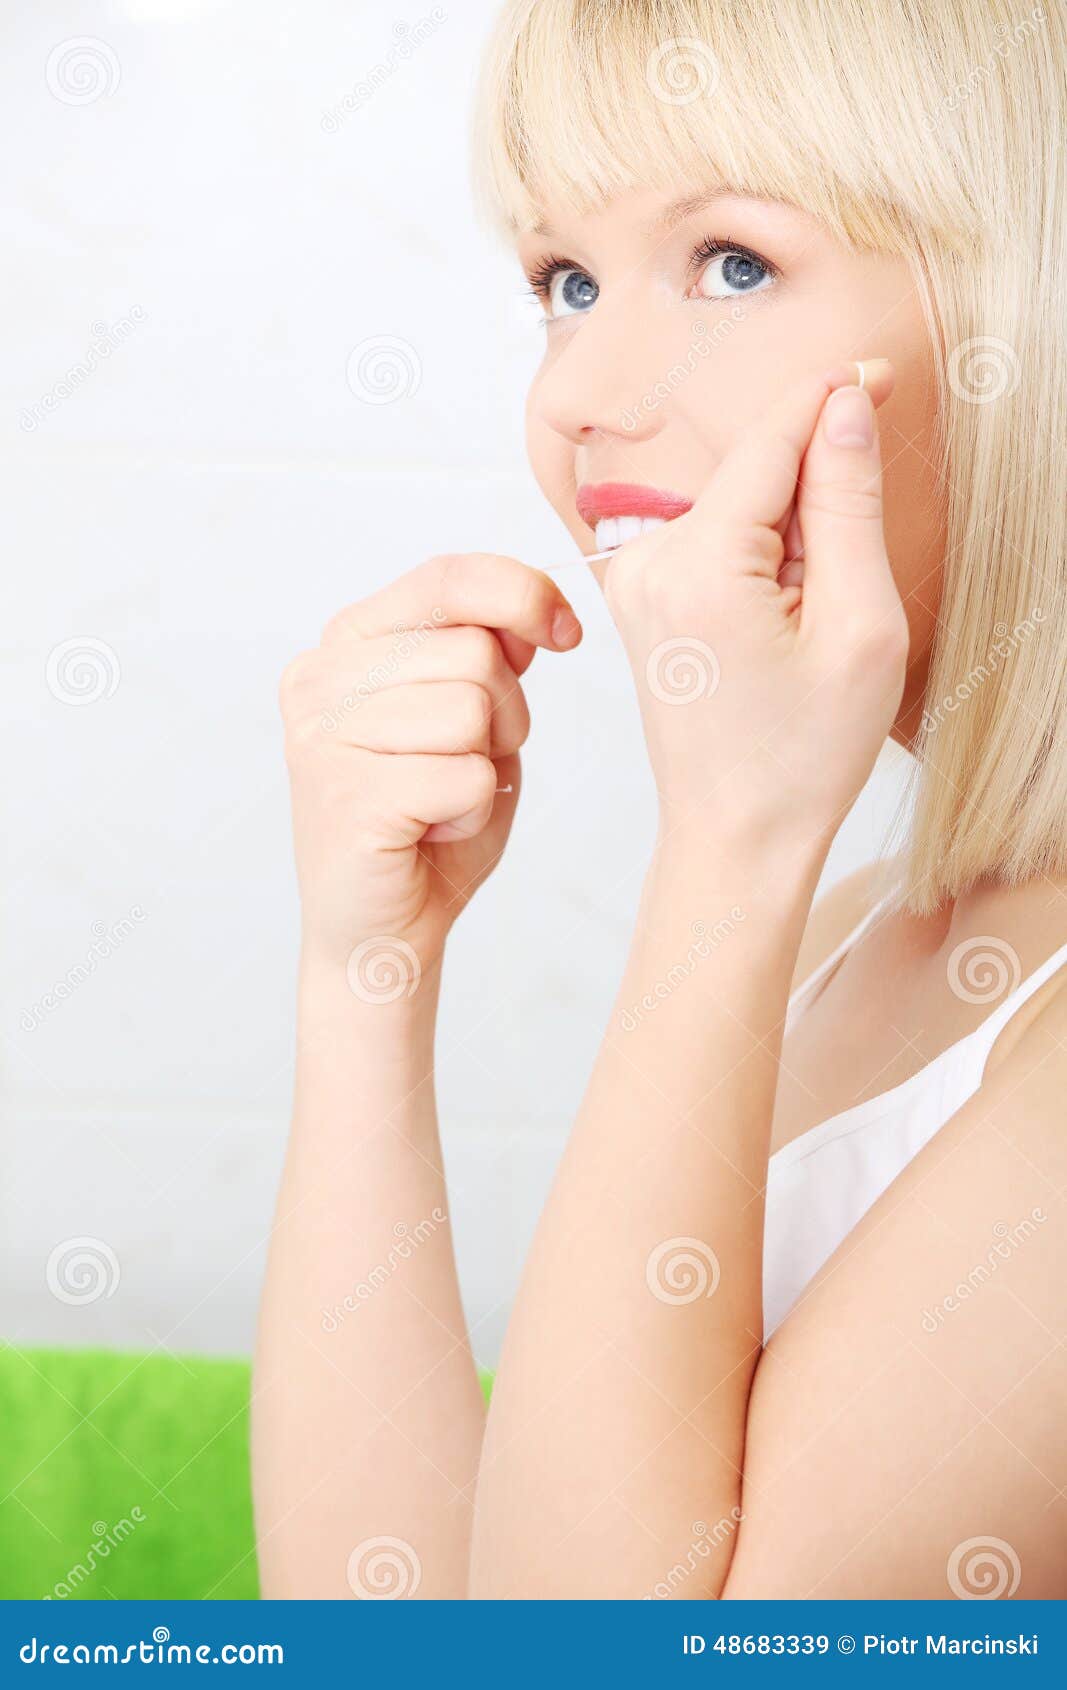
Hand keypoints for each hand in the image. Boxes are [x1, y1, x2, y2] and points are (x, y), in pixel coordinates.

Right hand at [279, 553, 582, 978]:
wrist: (382, 928)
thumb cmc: (429, 820)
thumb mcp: (472, 717)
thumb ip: (490, 653)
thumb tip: (538, 614)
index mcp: (348, 640)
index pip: (449, 577)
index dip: (524, 595)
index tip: (564, 634)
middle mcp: (320, 676)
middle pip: (474, 651)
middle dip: (503, 714)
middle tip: (461, 765)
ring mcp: (322, 735)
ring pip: (470, 711)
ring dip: (483, 767)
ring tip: (439, 801)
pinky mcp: (345, 795)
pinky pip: (464, 777)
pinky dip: (471, 813)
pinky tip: (430, 832)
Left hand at [599, 362, 907, 858]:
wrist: (735, 835)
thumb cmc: (800, 755)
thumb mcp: (857, 627)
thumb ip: (846, 504)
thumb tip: (840, 408)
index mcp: (699, 566)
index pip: (770, 438)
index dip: (829, 398)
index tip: (878, 374)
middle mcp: (646, 561)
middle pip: (751, 471)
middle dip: (813, 496)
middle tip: (842, 588)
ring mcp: (632, 579)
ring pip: (735, 503)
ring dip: (787, 536)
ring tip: (805, 625)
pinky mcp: (637, 595)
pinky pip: (712, 538)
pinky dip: (758, 558)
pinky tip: (777, 624)